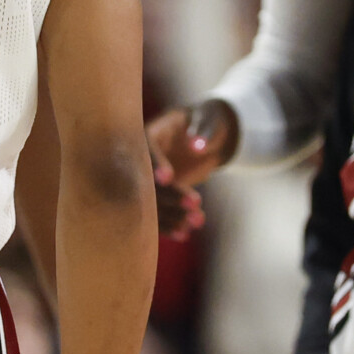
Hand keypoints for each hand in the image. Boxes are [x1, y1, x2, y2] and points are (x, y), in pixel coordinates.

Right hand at [147, 98, 238, 236]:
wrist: (204, 133)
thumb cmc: (208, 120)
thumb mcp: (210, 120)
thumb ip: (204, 131)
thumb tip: (196, 145)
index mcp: (149, 134)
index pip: (146, 150)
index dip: (155, 164)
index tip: (168, 178)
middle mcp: (142, 159)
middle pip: (148, 181)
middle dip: (170, 195)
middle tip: (197, 204)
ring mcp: (148, 179)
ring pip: (152, 202)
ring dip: (172, 215)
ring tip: (197, 222)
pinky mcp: (157, 195)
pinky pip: (158, 212)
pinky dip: (170, 225)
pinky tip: (184, 234)